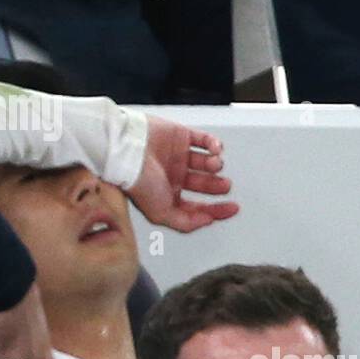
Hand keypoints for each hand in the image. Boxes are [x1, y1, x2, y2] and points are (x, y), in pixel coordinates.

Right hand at [126, 116, 239, 232]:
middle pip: (204, 184)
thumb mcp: (160, 213)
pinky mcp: (180, 136)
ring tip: (214, 165)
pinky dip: (214, 144)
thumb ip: (185, 222)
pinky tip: (215, 150)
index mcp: (168, 195)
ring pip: (206, 162)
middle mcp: (173, 176)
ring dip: (215, 165)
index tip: (232, 208)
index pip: (196, 206)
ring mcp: (177, 156)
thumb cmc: (137, 181)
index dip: (216, 209)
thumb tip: (207, 220)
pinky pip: (204, 140)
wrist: (127, 150)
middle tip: (225, 186)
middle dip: (217, 187)